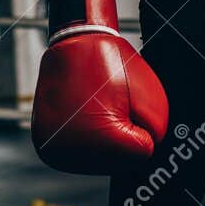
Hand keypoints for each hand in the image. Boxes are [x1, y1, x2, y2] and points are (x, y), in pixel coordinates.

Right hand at [31, 0, 168, 174]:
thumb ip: (157, 131)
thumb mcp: (151, 94)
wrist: (72, 43)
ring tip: (95, 107)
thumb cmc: (109, 62)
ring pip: (102, 161)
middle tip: (109, 103)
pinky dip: (89, 139)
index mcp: (102, 144)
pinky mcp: (47, 149)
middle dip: (124, 134)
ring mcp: (55, 153)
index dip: (141, 125)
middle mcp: (73, 155)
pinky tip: (84, 116)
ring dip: (106, 139)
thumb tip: (147, 154)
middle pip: (121, 162)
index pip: (144, 153)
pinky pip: (82, 155)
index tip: (124, 103)